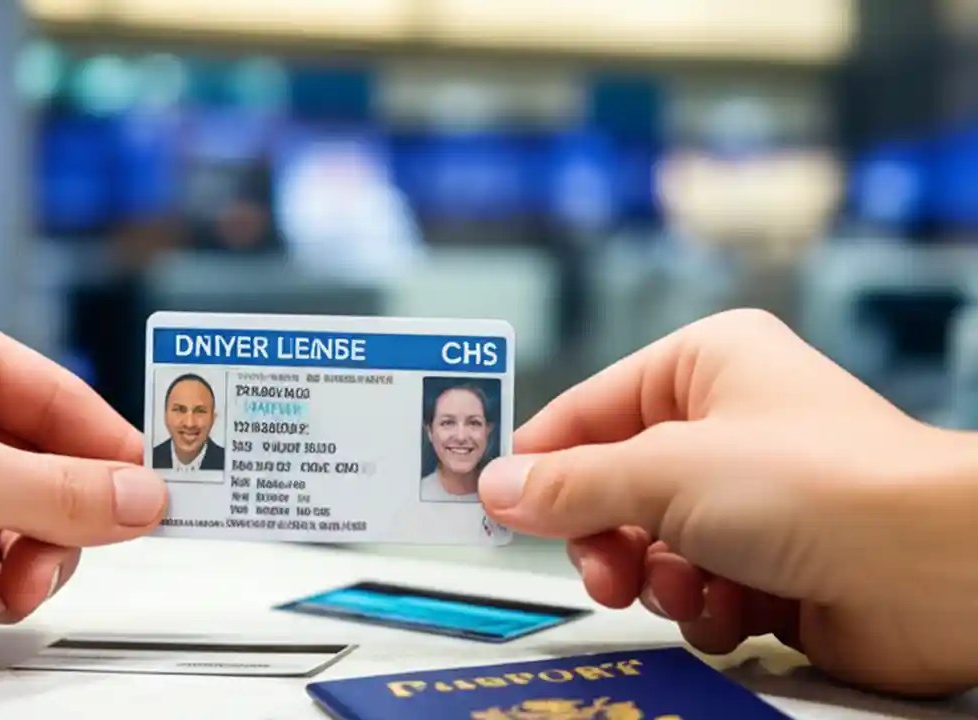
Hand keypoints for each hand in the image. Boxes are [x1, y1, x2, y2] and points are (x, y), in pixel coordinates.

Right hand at [479, 309, 977, 696]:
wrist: (936, 572)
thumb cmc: (822, 485)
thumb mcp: (665, 471)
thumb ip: (570, 485)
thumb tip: (495, 488)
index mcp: (705, 366)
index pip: (588, 410)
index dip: (540, 460)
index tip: (493, 503)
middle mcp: (728, 426)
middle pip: (614, 487)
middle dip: (604, 537)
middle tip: (602, 568)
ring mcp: (753, 499)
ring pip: (650, 546)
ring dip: (656, 577)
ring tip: (682, 588)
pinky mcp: (773, 564)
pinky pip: (695, 587)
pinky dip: (701, 606)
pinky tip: (732, 608)